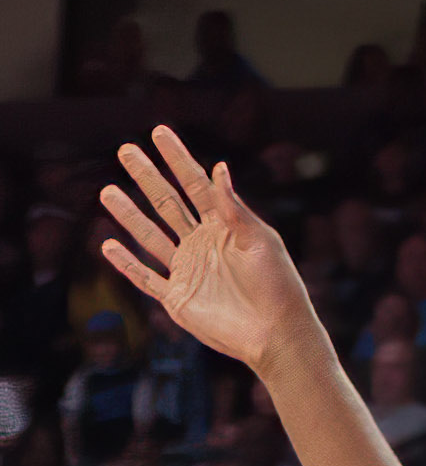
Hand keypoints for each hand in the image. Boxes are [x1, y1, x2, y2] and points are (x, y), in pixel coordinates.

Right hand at [99, 128, 319, 376]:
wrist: (276, 333)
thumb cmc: (278, 284)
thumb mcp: (259, 240)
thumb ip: (234, 208)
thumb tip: (218, 167)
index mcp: (226, 225)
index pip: (196, 184)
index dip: (178, 158)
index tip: (159, 132)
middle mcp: (203, 243)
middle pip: (167, 203)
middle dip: (147, 176)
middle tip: (126, 150)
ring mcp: (188, 269)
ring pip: (150, 235)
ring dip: (128, 214)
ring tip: (107, 191)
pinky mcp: (177, 298)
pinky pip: (145, 277)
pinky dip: (127, 262)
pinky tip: (108, 244)